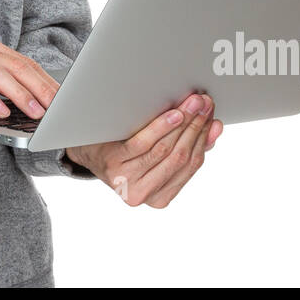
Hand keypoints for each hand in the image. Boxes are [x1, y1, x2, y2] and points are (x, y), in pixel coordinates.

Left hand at [65, 93, 222, 207]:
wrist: (83, 145)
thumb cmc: (124, 148)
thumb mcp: (157, 154)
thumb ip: (187, 145)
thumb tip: (216, 129)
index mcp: (159, 197)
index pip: (191, 164)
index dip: (204, 138)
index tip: (213, 115)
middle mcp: (142, 194)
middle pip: (180, 156)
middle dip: (196, 126)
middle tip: (205, 103)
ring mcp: (126, 180)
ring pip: (165, 149)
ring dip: (183, 123)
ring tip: (193, 102)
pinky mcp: (113, 163)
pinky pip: (144, 144)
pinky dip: (161, 127)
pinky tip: (173, 114)